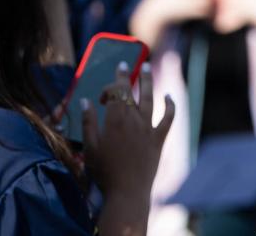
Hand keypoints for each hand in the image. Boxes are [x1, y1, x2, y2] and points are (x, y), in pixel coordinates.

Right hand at [82, 63, 174, 196]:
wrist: (127, 191)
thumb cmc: (104, 171)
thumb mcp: (89, 147)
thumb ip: (88, 122)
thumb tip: (85, 100)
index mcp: (115, 120)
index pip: (115, 93)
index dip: (109, 87)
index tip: (101, 95)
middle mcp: (134, 119)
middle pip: (132, 92)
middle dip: (129, 76)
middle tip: (126, 64)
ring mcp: (149, 128)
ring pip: (151, 98)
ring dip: (148, 82)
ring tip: (146, 68)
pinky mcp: (160, 138)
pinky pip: (169, 118)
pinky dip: (171, 105)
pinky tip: (170, 96)